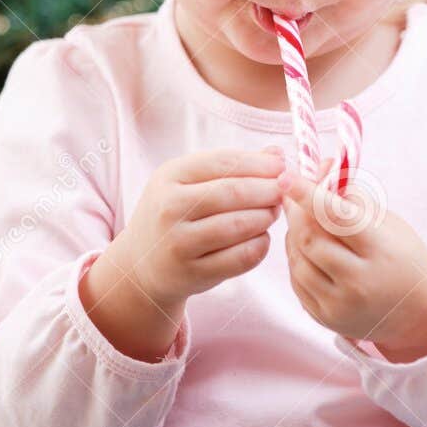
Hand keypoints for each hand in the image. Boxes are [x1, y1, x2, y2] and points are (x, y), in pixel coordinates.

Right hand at [111, 145, 285, 310]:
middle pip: (233, 193)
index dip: (259, 164)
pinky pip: (240, 258)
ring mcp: (179, 242)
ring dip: (265, 218)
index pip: (223, 162)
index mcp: (170, 176)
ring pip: (239, 225)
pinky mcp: (192, 273)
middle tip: (284, 192)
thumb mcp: (191, 182)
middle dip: (268, 191)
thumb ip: (233, 166)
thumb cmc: (176, 213)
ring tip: (272, 213)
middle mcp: (169, 208)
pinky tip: (262, 238)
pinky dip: (260, 246)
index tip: (282, 168)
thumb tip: (278, 154)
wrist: (142, 262)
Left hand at [279, 161, 426, 362]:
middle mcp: (358, 282)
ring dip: (295, 234)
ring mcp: (339, 304)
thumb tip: (320, 170)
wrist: (417, 314)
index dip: (308, 195)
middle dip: (296, 211)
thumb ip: (354, 199)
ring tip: (306, 222)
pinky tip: (309, 248)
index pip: (337, 218)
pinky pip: (297, 280)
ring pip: (297, 259)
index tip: (287, 177)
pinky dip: (297, 258)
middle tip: (292, 193)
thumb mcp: (391, 224)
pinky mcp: (324, 317)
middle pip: (310, 238)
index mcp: (380, 252)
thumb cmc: (405, 259)